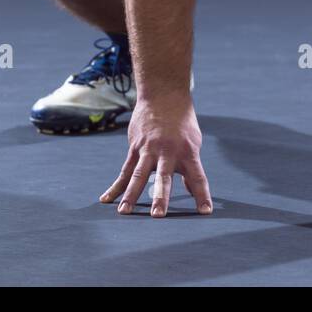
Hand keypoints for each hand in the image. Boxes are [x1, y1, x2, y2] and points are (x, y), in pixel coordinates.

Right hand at [99, 95, 212, 216]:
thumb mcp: (193, 142)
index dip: (202, 195)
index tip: (205, 212)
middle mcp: (168, 151)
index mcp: (188, 151)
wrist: (163, 95)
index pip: (198, 177)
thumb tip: (192, 192)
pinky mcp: (134, 148)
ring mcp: (149, 149)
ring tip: (125, 212)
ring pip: (139, 175)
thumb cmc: (182, 123)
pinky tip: (106, 199)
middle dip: (161, 196)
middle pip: (165, 177)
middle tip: (158, 216)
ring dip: (132, 194)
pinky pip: (124, 170)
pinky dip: (116, 186)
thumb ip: (190, 168)